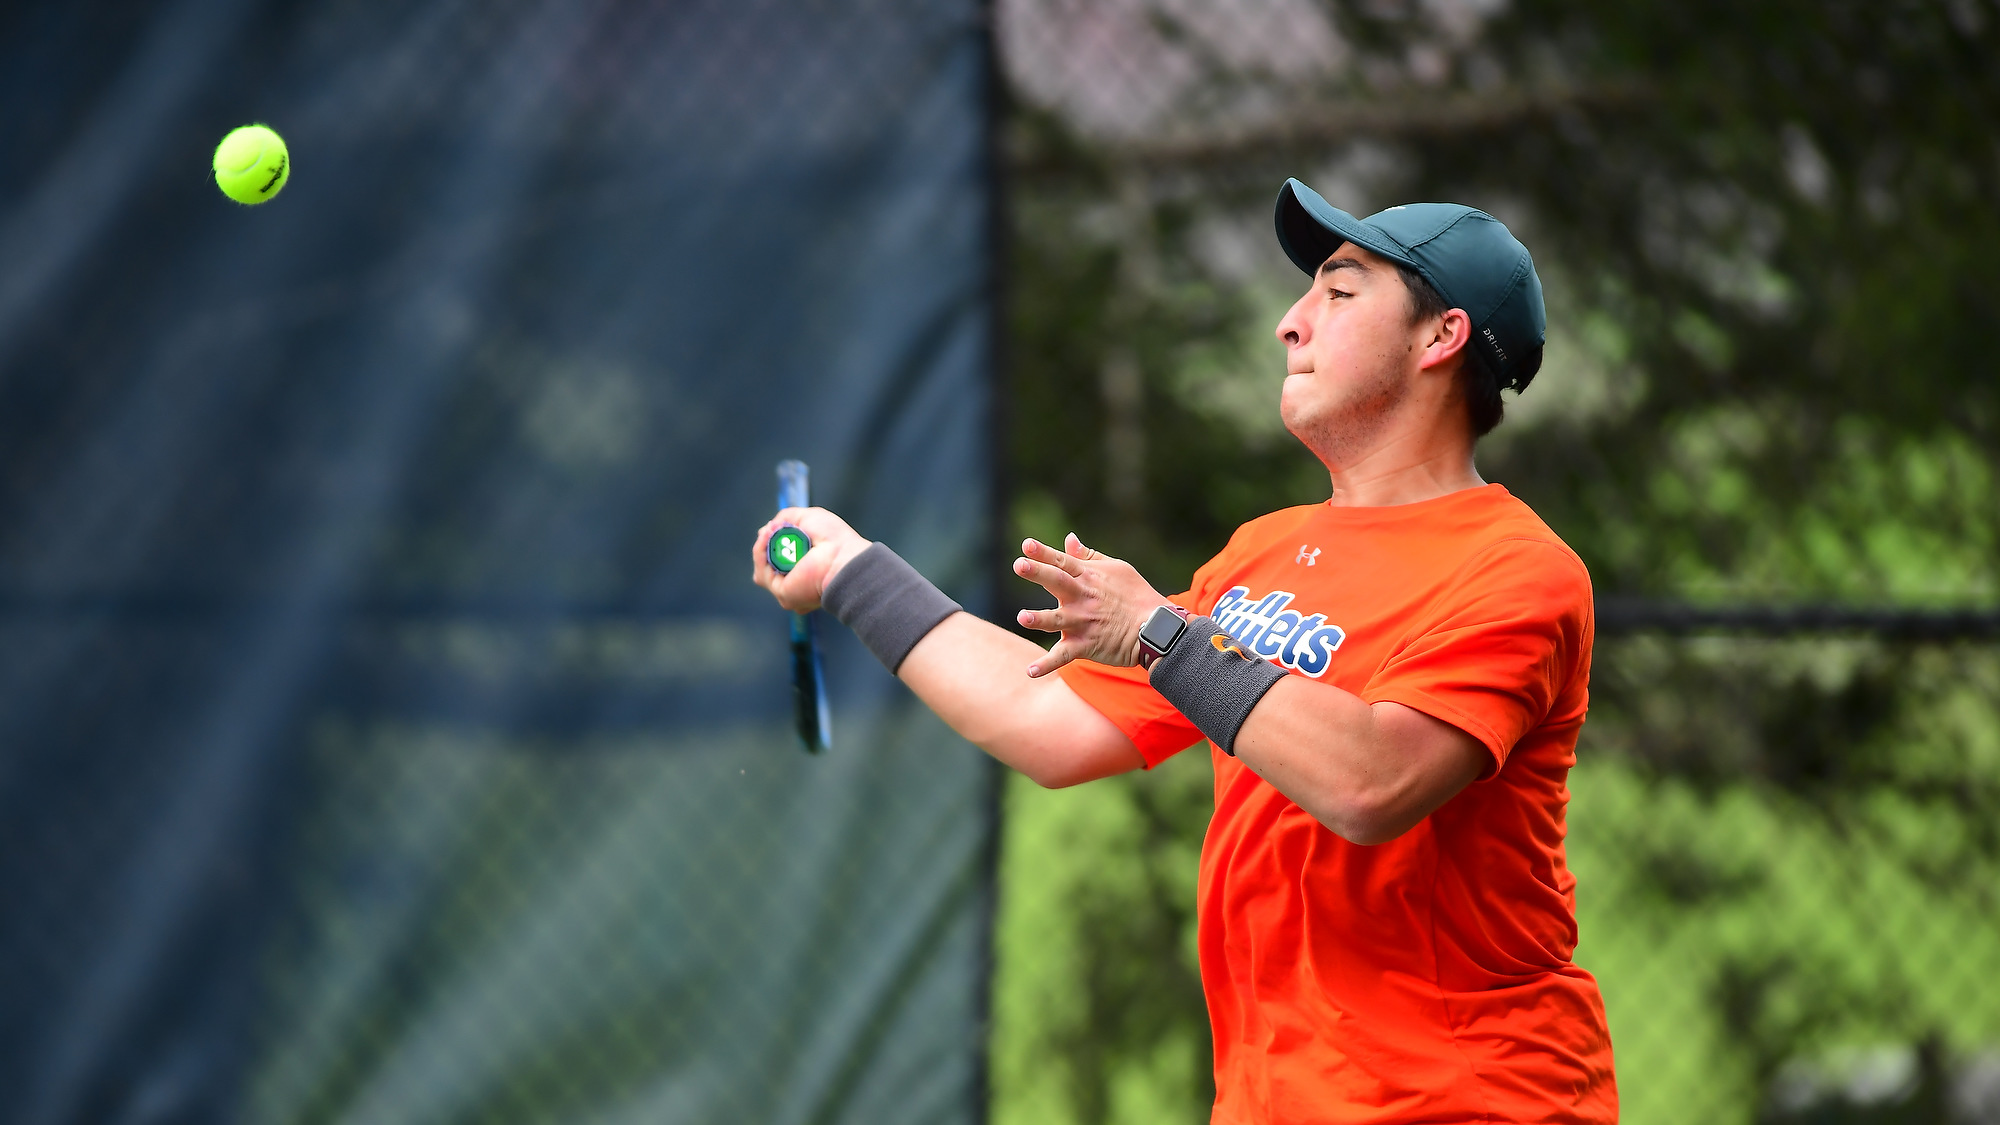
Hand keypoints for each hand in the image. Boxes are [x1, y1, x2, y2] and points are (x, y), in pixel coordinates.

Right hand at [752, 507, 871, 612]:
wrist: (842, 556)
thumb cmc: (834, 539)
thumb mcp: (807, 519)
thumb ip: (786, 519)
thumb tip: (769, 527)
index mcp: (806, 570)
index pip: (779, 561)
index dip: (772, 543)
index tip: (774, 528)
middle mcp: (798, 583)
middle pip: (767, 567)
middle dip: (765, 545)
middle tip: (771, 529)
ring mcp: (790, 590)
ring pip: (762, 570)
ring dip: (761, 547)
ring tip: (770, 531)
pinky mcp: (785, 594)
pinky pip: (762, 573)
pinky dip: (759, 554)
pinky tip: (766, 538)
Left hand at [1012, 533, 1169, 677]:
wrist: (1156, 628)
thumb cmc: (1136, 594)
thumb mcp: (1116, 568)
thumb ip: (1088, 556)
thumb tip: (1068, 538)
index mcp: (1089, 577)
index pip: (1062, 561)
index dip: (1043, 553)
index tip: (1025, 545)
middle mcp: (1083, 597)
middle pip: (1057, 582)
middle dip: (1038, 573)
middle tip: (1019, 565)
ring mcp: (1083, 622)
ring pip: (1057, 619)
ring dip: (1039, 618)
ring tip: (1023, 617)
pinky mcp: (1085, 645)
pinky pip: (1063, 656)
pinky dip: (1046, 664)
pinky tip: (1029, 671)